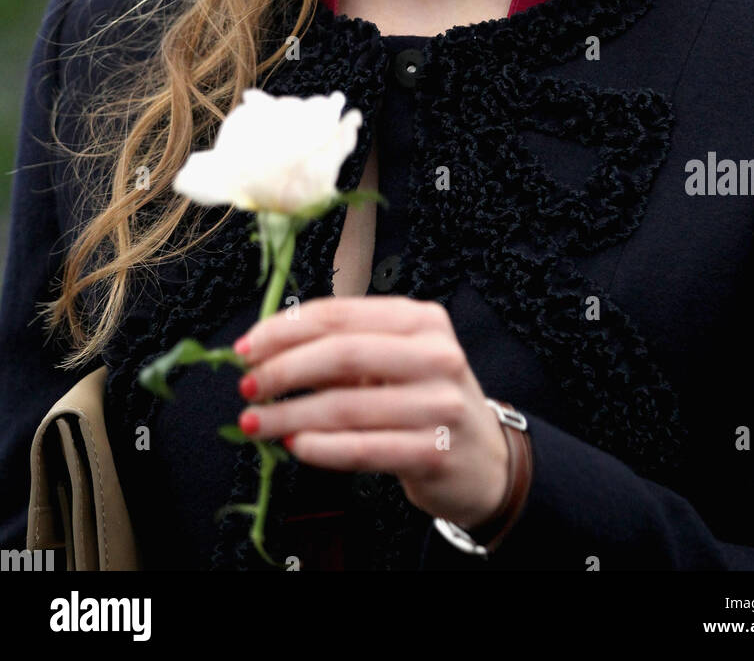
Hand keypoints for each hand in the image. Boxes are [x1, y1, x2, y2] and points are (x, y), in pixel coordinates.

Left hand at [234, 295, 509, 529]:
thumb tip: (266, 350)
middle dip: (283, 370)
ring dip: (289, 416)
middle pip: (342, 354)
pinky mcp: (434, 452)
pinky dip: (321, 448)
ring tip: (254, 422)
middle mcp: (436, 355)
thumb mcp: (395, 361)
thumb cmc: (424, 400)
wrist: (484, 460)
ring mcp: (439, 405)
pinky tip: (295, 446)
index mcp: (421, 320)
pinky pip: (363, 449)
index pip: (340, 315)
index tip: (246, 348)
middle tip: (246, 387)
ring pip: (346, 406)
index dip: (286, 330)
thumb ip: (342, 351)